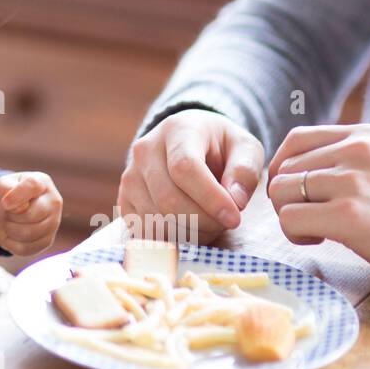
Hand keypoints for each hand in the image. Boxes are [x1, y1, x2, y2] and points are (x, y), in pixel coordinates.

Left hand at [0, 172, 62, 255]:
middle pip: (30, 215)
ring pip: (27, 234)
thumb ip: (7, 189)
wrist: (8, 212)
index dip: (16, 196)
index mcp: (42, 182)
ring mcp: (54, 223)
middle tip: (7, 213)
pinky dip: (11, 243)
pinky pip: (25, 248)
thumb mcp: (1, 186)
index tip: (4, 203)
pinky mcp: (47, 241)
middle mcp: (53, 201)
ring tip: (9, 222)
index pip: (32, 186)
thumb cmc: (6, 195)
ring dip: (9, 230)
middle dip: (10, 216)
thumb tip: (22, 208)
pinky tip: (12, 234)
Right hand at [118, 109, 263, 242]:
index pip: (184, 167)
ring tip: (210, 224)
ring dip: (189, 233)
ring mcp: (131, 175)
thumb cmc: (221, 147)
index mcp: (177, 130)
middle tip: (226, 223)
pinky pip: (144, 229)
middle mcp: (145, 149)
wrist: (189, 144)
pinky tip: (191, 230)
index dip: (210, 198)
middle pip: (167, 197)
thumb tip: (235, 202)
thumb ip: (245, 171)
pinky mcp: (124, 198)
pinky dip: (171, 239)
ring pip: (155, 218)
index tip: (234, 217)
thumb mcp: (245, 148)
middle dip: (203, 221)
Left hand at [267, 123, 369, 290]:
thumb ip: (343, 158)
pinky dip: (294, 233)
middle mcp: (355, 151)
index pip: (296, 140)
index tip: (294, 191)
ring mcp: (352, 182)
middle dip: (287, 198)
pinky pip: (289, 219)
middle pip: (283, 170)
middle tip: (313, 217)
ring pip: (280, 192)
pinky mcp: (349, 216)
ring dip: (290, 216)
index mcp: (363, 135)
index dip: (283, 168)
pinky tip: (320, 239)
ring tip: (318, 229)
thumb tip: (290, 168)